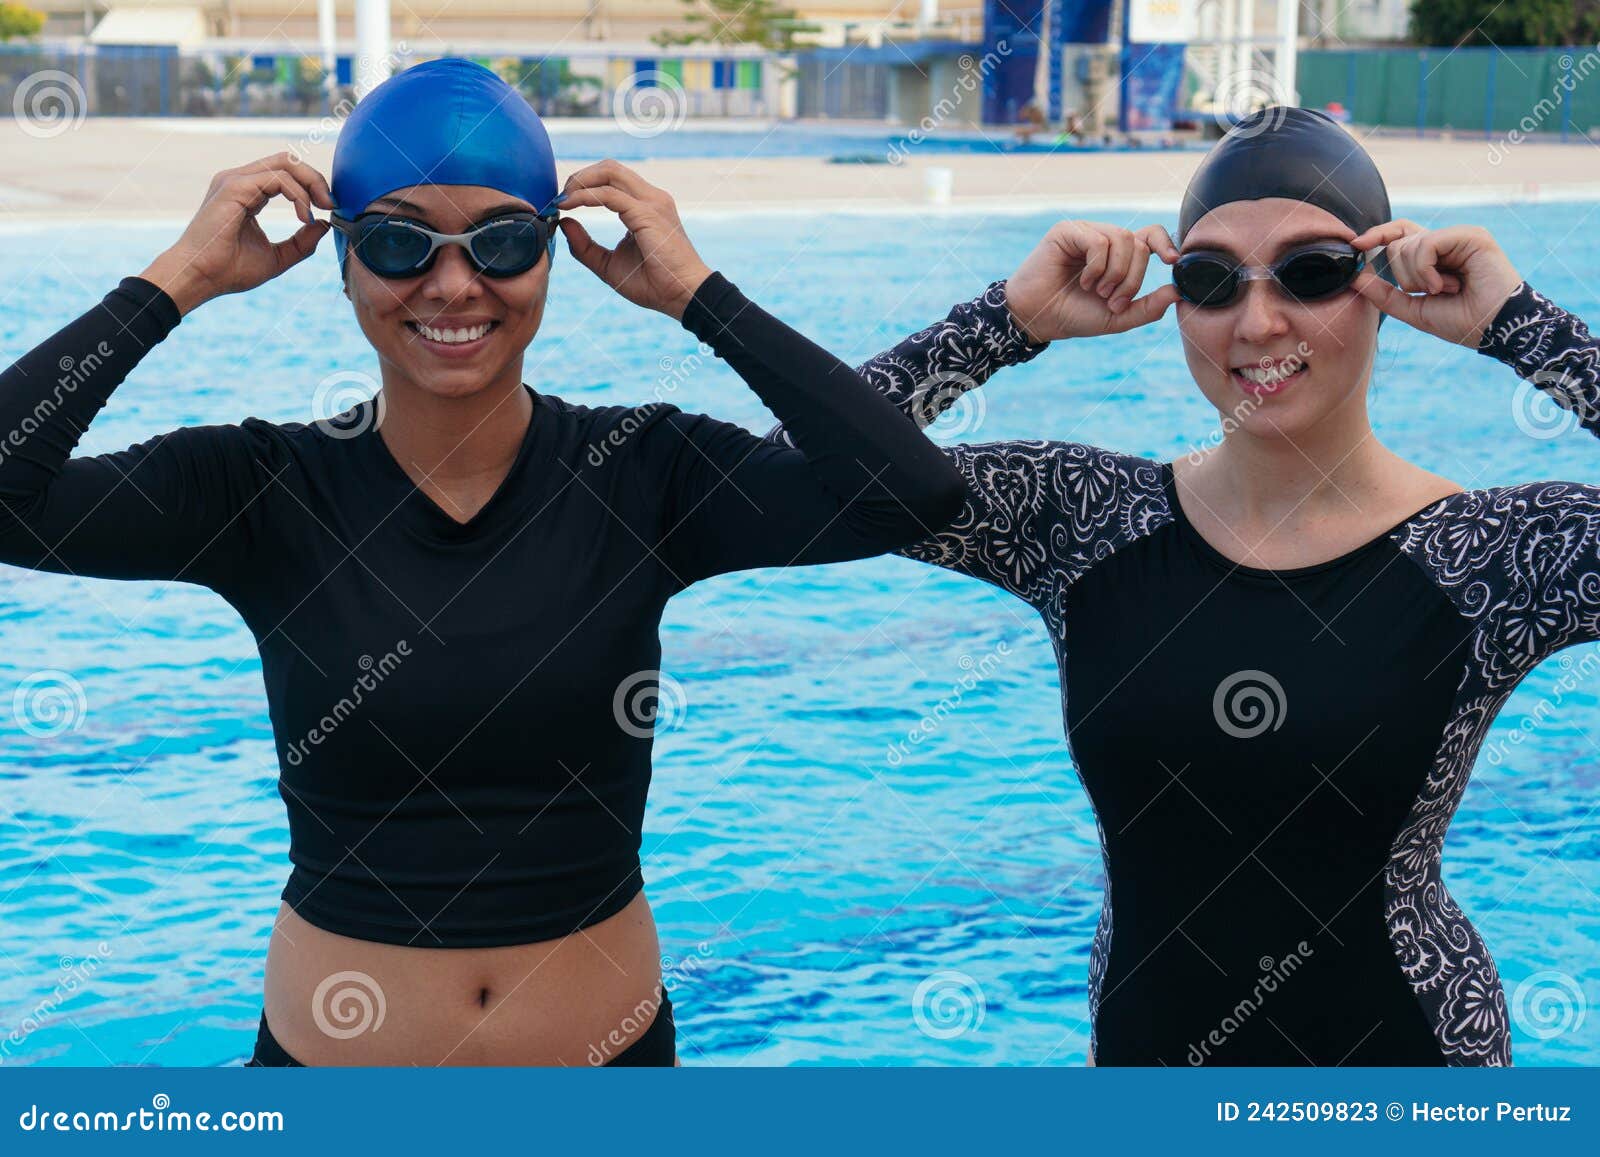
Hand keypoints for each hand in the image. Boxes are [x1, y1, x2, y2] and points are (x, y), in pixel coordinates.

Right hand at [138, 152, 332, 316]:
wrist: (200, 277)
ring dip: (310, 184)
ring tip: (316, 212)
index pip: (286, 173)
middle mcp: (240, 181)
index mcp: (248, 193)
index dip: (311, 185)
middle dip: (315, 178)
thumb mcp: (277, 257)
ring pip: (285, 162)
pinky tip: (302, 217)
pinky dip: (297, 195)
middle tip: (329, 204)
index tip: (327, 210)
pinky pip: (277, 178)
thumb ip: (301, 242)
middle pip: (287, 160)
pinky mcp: (234, 187)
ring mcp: (235, 181)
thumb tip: (324, 225)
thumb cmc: (230, 270)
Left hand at [555, 160, 712, 319]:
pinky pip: (609, 195)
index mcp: (645, 206)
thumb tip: (563, 222)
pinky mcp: (647, 213)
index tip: (562, 203)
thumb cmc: (653, 284)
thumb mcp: (609, 265)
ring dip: (580, 182)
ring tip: (562, 200)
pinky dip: (585, 196)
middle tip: (559, 198)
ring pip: (609, 172)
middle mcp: (651, 198)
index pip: (611, 179)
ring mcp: (652, 202)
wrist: (683, 296)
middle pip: (609, 167)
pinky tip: (569, 206)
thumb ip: (585, 245)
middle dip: (579, 177)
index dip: (584, 185)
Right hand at [1004, 221, 1180, 341]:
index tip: (1172, 261)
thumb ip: (1148, 308)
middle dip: (1131, 277)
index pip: (1151, 236)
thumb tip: (1177, 291)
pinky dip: (1096, 266)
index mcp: (1119, 256)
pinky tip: (1083, 281)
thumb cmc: (1074, 316)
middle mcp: (1105, 240)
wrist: (1039, 318)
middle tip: (1112, 300)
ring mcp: (1086, 232)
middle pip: (1138, 244)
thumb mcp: (1118, 318)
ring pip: (1122, 239)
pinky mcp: (1068, 231)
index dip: (1165, 243)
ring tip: (1096, 291)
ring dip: (1114, 273)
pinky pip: (1098, 241)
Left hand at [1349, 221, 1522, 346]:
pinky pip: (1426, 244)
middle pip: (1397, 244)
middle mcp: (1445, 243)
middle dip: (1403, 275)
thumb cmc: (1460, 322)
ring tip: (1445, 289)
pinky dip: (1426, 270)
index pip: (1399, 234)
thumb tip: (1354, 278)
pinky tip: (1447, 285)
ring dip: (1417, 277)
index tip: (1356, 245)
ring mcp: (1458, 237)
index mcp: (1433, 257)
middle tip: (1430, 291)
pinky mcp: (1470, 235)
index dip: (1377, 235)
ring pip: (1408, 245)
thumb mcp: (1412, 309)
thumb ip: (1383, 294)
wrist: (1494, 328)